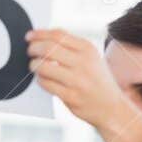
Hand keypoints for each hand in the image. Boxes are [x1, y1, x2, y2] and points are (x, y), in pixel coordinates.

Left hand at [26, 28, 141, 141]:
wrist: (112, 107)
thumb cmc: (96, 80)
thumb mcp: (91, 58)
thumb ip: (71, 47)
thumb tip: (42, 38)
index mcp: (88, 49)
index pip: (58, 35)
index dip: (39, 34)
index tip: (29, 36)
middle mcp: (84, 62)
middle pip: (48, 48)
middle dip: (33, 48)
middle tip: (30, 52)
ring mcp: (77, 80)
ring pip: (44, 66)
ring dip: (34, 65)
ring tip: (35, 67)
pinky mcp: (71, 96)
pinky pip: (46, 84)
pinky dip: (40, 80)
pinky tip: (43, 80)